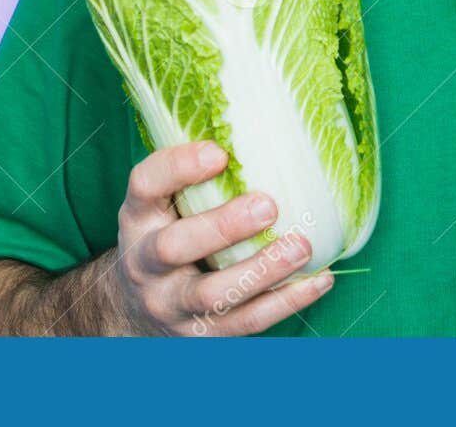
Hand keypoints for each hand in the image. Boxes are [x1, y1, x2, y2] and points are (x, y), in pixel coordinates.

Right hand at [106, 141, 332, 335]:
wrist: (135, 309)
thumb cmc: (166, 234)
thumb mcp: (163, 202)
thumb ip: (194, 172)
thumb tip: (260, 120)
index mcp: (138, 218)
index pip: (144, 186)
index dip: (176, 167)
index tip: (219, 151)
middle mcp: (145, 263)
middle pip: (173, 248)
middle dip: (222, 227)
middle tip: (268, 205)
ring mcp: (171, 304)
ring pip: (213, 295)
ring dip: (262, 271)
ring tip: (301, 246)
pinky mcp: (201, 335)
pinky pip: (246, 323)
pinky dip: (286, 302)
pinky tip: (320, 280)